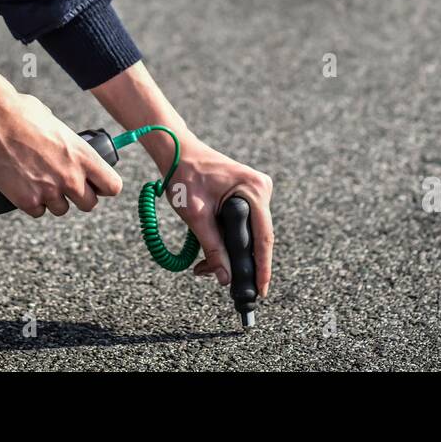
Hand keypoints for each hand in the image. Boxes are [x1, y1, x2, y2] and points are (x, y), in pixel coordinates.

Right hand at [0, 93, 123, 217]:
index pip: (112, 186)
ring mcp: (49, 191)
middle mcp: (70, 177)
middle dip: (79, 196)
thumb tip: (68, 151)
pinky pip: (38, 211)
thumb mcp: (58, 127)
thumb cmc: (24, 114)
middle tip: (66, 185)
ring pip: (62, 209)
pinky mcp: (27, 201)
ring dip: (54, 199)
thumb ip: (69, 146)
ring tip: (40, 180)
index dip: (104, 186)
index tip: (96, 184)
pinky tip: (25, 187)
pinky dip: (32, 203)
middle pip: (89, 204)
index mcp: (83, 156)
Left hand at [155, 131, 273, 298]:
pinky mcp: (246, 194)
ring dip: (230, 252)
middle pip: (257, 237)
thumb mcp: (196, 215)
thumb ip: (212, 247)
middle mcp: (260, 189)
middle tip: (225, 283)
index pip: (264, 237)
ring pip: (249, 233)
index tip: (261, 290)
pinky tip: (211, 252)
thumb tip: (225, 278)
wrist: (176, 151)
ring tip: (205, 267)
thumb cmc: (184, 176)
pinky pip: (243, 224)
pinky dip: (228, 239)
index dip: (262, 267)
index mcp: (254, 189)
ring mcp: (255, 191)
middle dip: (240, 263)